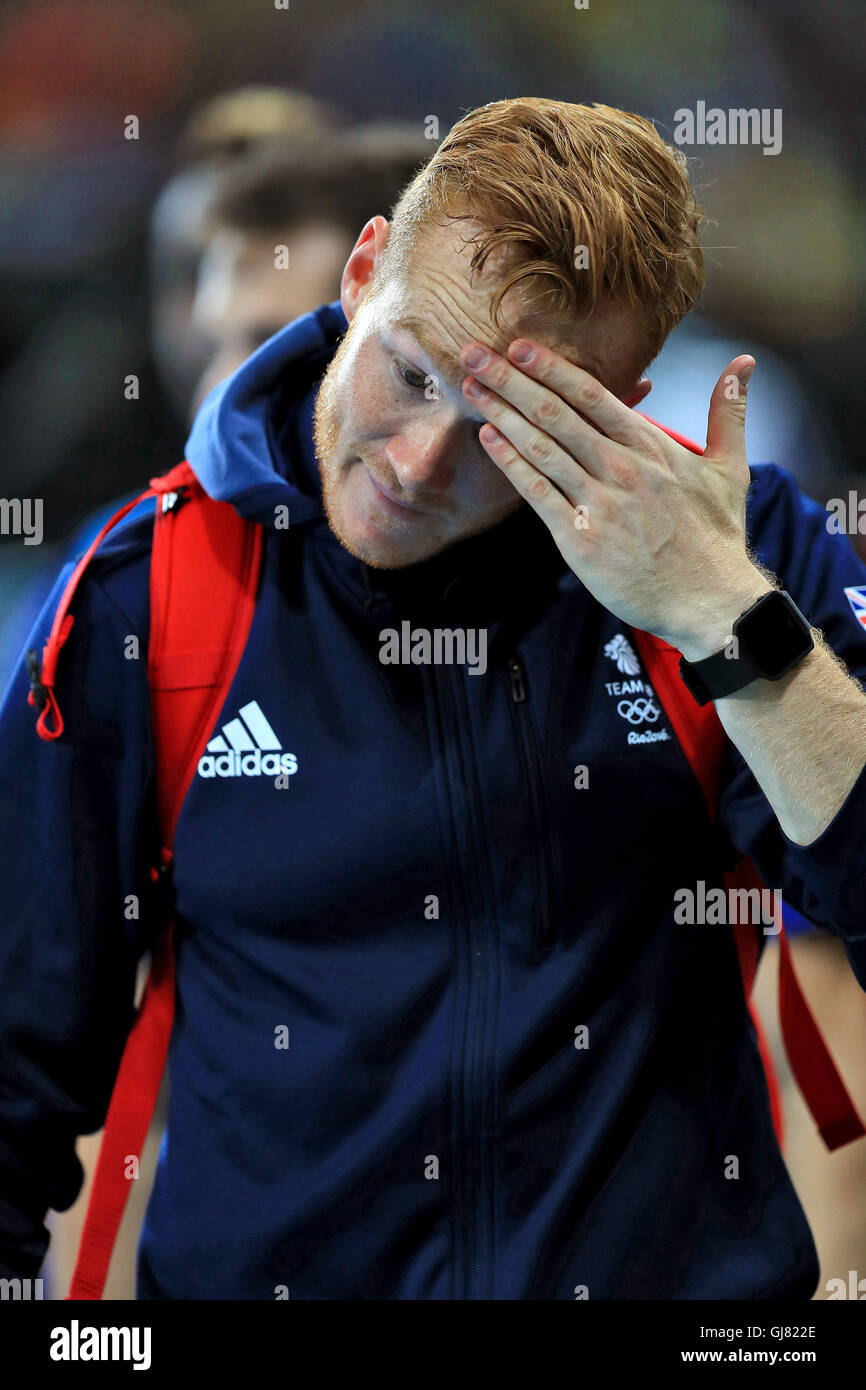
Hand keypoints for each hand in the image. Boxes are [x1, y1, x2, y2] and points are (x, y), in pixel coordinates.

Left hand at [460, 338, 771, 654]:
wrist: (710, 601)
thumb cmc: (716, 538)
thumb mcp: (731, 469)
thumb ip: (729, 413)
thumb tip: (743, 363)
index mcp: (651, 446)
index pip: (593, 395)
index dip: (552, 368)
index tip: (519, 346)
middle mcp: (622, 467)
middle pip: (556, 413)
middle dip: (510, 381)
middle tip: (473, 355)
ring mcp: (599, 502)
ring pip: (540, 448)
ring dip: (502, 414)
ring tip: (472, 389)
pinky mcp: (581, 538)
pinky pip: (538, 493)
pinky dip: (511, 463)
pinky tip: (488, 439)